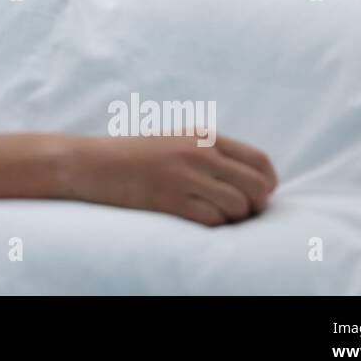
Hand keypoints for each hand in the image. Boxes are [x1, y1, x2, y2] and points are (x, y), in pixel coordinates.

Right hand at [70, 134, 277, 225]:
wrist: (93, 163)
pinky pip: (212, 220)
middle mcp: (200, 154)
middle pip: (257, 187)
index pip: (259, 161)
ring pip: (238, 207)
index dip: (267, 184)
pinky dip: (212, 225)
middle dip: (256, 206)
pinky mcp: (171, 200)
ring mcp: (185, 177)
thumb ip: (210, 151)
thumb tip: (250, 178)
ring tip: (214, 215)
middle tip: (242, 213)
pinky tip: (197, 218)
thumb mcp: (176, 139)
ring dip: (232, 218)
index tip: (259, 196)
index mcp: (204, 136)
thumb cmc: (135, 154)